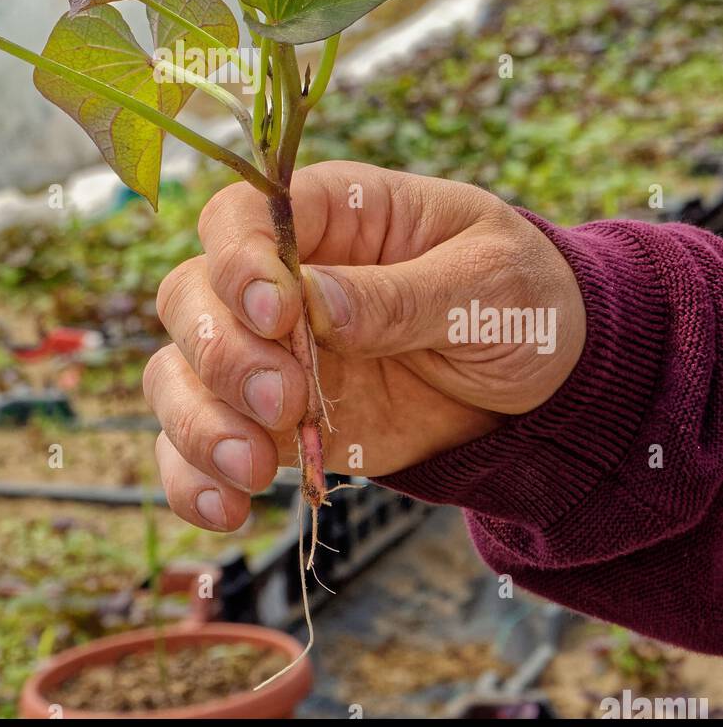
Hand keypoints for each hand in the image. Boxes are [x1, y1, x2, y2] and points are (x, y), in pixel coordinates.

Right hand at [144, 161, 585, 530]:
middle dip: (223, 353)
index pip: (239, 217)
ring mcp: (268, 353)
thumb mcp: (487, 282)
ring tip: (254, 467)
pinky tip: (229, 510)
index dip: (237, 259)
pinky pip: (197, 447)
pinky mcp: (271, 423)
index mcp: (330, 216)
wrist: (547, 383)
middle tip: (287, 399)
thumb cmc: (520, 298)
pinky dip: (193, 480)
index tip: (279, 313)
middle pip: (190, 296)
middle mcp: (278, 280)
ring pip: (178, 372)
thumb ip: (400, 293)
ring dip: (197, 422)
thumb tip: (314, 303)